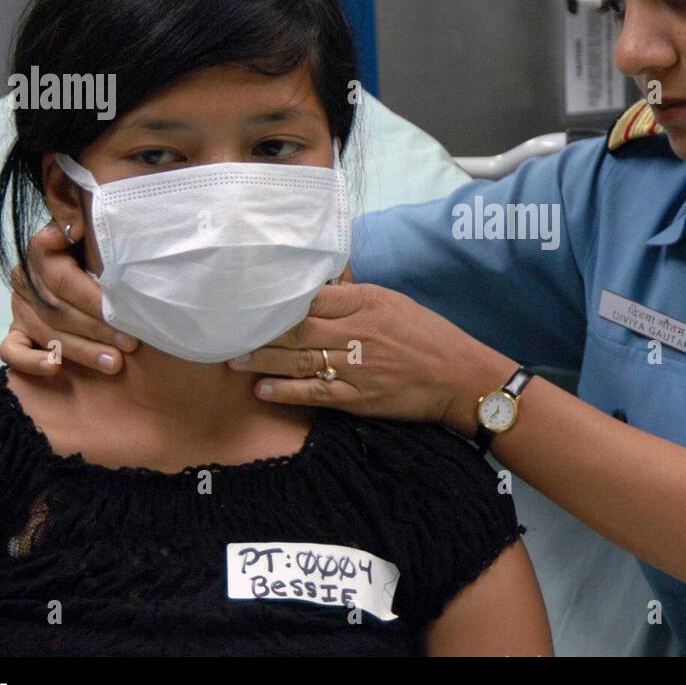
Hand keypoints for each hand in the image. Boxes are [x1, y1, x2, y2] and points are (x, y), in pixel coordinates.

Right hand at [0, 223, 136, 375]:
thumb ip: (83, 224)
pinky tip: (54, 368)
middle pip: (59, 310)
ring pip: (45, 332)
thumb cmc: (95, 246)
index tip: (124, 311)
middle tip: (131, 343)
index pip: (64, 281)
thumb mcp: (94, 231)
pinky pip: (12, 350)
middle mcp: (26, 278)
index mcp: (43, 251)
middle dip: (99, 330)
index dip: (94, 300)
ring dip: (82, 350)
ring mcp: (19, 305)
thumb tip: (75, 229)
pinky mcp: (17, 328)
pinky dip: (31, 361)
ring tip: (114, 363)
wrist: (78, 255)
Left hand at [228, 282, 516, 435]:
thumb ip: (355, 295)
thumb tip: (320, 286)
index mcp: (367, 303)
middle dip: (259, 330)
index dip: (277, 298)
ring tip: (232, 359)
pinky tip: (262, 390)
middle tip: (225, 329)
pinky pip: (315, 392)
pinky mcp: (358, 398)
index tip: (248, 296)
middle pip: (297, 328)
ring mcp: (356, 367)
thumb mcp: (394, 302)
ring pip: (299, 360)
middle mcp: (357, 332)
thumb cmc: (428, 336)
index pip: (312, 297)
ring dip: (262, 360)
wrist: (459, 377)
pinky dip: (286, 391)